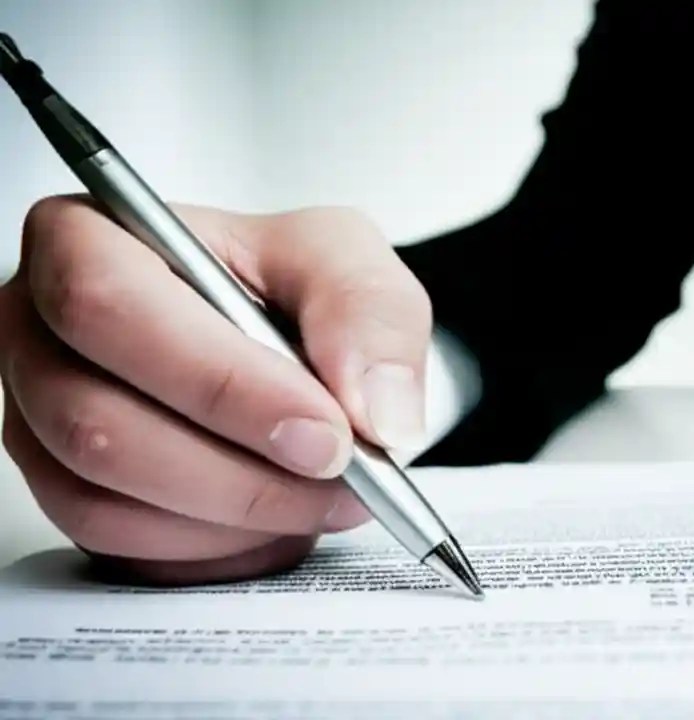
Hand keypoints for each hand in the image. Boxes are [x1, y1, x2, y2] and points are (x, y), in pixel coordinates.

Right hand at [0, 197, 431, 583]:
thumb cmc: (291, 286)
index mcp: (85, 240)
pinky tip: (280, 515)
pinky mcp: (73, 494)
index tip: (324, 430)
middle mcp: (41, 334)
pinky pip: (126, 548)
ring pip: (107, 500)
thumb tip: (376, 412)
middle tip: (340, 477)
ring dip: (237, 516)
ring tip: (327, 495)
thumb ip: (368, 314)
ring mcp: (42, 423)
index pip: (110, 305)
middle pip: (98, 423)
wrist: (294, 346)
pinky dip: (217, 546)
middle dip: (240, 470)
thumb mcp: (346, 260)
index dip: (219, 381)